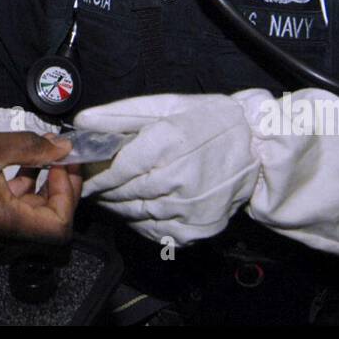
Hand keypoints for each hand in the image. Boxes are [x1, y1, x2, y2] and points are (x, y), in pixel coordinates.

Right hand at [0, 125, 81, 241]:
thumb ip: (30, 147)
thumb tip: (64, 147)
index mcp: (4, 220)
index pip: (59, 225)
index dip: (69, 193)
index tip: (64, 162)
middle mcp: (0, 231)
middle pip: (48, 221)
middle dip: (61, 188)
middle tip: (62, 155)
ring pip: (31, 214)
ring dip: (43, 185)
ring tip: (45, 152)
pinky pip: (12, 207)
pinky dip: (23, 186)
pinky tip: (20, 159)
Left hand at [74, 92, 262, 244]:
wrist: (256, 144)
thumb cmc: (208, 119)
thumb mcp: (165, 106)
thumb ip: (120, 114)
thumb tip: (83, 121)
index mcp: (168, 144)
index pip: (118, 170)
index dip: (98, 176)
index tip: (85, 176)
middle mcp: (178, 178)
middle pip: (125, 193)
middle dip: (105, 191)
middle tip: (96, 187)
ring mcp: (190, 207)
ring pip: (138, 214)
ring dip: (119, 207)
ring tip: (113, 198)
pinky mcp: (199, 227)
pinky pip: (158, 232)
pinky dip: (141, 223)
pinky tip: (139, 210)